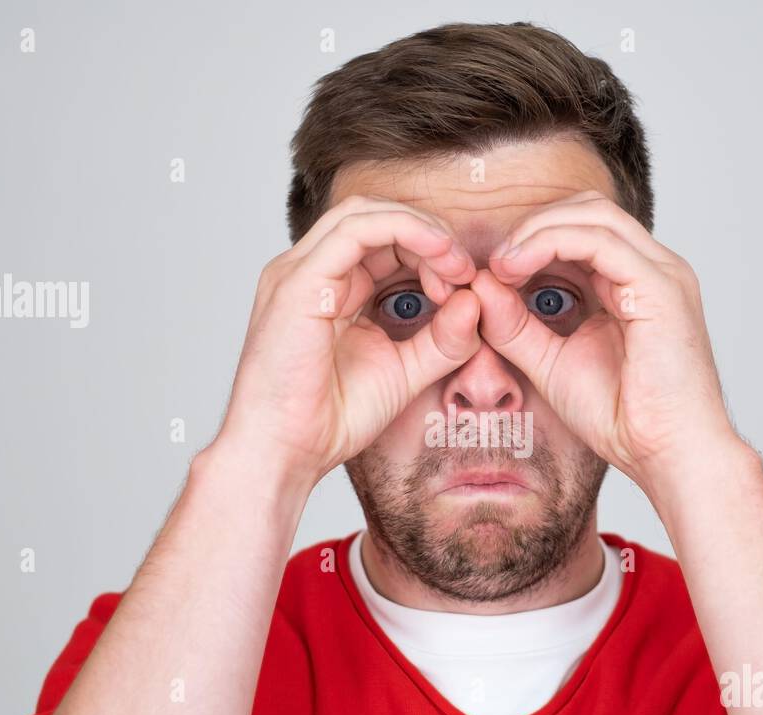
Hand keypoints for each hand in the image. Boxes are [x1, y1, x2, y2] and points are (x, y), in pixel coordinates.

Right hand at [215, 195, 481, 487]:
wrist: (286, 453)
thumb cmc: (330, 420)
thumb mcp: (405, 372)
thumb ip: (441, 339)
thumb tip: (476, 301)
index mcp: (327, 288)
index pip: (382, 240)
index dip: (431, 251)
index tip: (466, 285)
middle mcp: (309, 272)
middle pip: (376, 218)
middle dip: (430, 236)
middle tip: (466, 271)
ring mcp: (298, 272)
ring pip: (365, 214)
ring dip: (421, 230)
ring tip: (455, 264)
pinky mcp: (299, 283)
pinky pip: (356, 231)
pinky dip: (405, 232)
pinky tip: (438, 256)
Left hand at [471, 191, 744, 489]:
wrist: (667, 456)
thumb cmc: (623, 419)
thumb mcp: (550, 364)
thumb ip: (516, 326)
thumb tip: (479, 286)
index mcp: (635, 283)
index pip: (581, 230)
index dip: (531, 238)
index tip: (489, 270)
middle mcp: (654, 269)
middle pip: (588, 210)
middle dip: (532, 225)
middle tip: (493, 261)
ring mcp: (663, 274)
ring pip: (593, 216)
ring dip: (537, 231)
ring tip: (501, 264)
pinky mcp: (661, 289)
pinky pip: (601, 242)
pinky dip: (552, 244)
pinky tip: (518, 268)